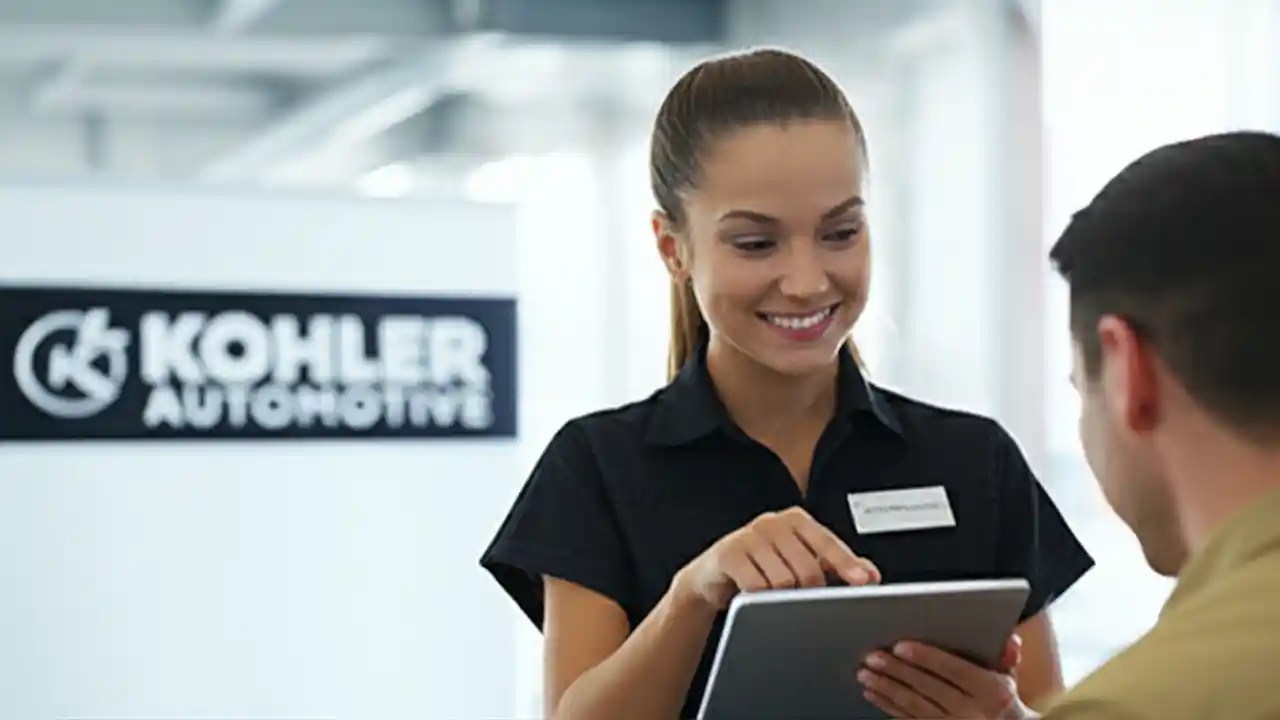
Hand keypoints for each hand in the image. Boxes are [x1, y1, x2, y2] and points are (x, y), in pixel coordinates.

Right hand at [671, 506, 879, 610]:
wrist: (714, 575)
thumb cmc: (763, 566)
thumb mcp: (801, 561)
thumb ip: (836, 565)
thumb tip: (871, 574)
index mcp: (796, 520)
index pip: (828, 543)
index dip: (847, 564)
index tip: (864, 582)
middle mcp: (773, 522)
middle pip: (808, 568)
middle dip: (811, 593)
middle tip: (804, 603)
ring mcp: (749, 535)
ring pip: (784, 581)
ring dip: (782, 598)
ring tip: (774, 597)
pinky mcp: (729, 553)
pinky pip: (756, 586)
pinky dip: (760, 598)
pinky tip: (755, 596)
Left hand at [858, 635, 1032, 718]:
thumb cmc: (1002, 699)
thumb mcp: (1009, 678)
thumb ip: (1005, 656)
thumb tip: (1009, 638)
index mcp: (991, 692)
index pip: (955, 671)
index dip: (927, 658)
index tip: (901, 646)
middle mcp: (972, 712)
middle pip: (928, 688)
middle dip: (897, 672)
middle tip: (873, 657)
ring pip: (915, 706)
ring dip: (887, 689)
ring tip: (866, 674)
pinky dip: (888, 707)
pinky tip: (873, 694)